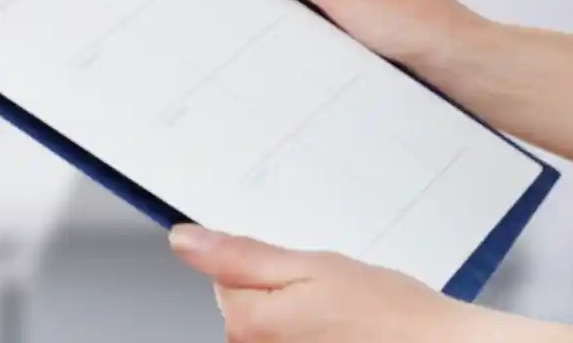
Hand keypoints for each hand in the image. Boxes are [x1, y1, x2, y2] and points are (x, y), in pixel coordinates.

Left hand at [169, 225, 519, 342]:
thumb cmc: (388, 313)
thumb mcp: (312, 265)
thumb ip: (240, 255)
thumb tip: (183, 240)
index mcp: (248, 325)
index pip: (225, 280)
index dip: (267, 267)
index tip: (300, 269)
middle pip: (247, 310)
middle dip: (284, 294)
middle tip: (332, 291)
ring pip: (275, 329)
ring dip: (302, 317)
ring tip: (346, 316)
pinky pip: (298, 342)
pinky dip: (318, 335)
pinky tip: (350, 334)